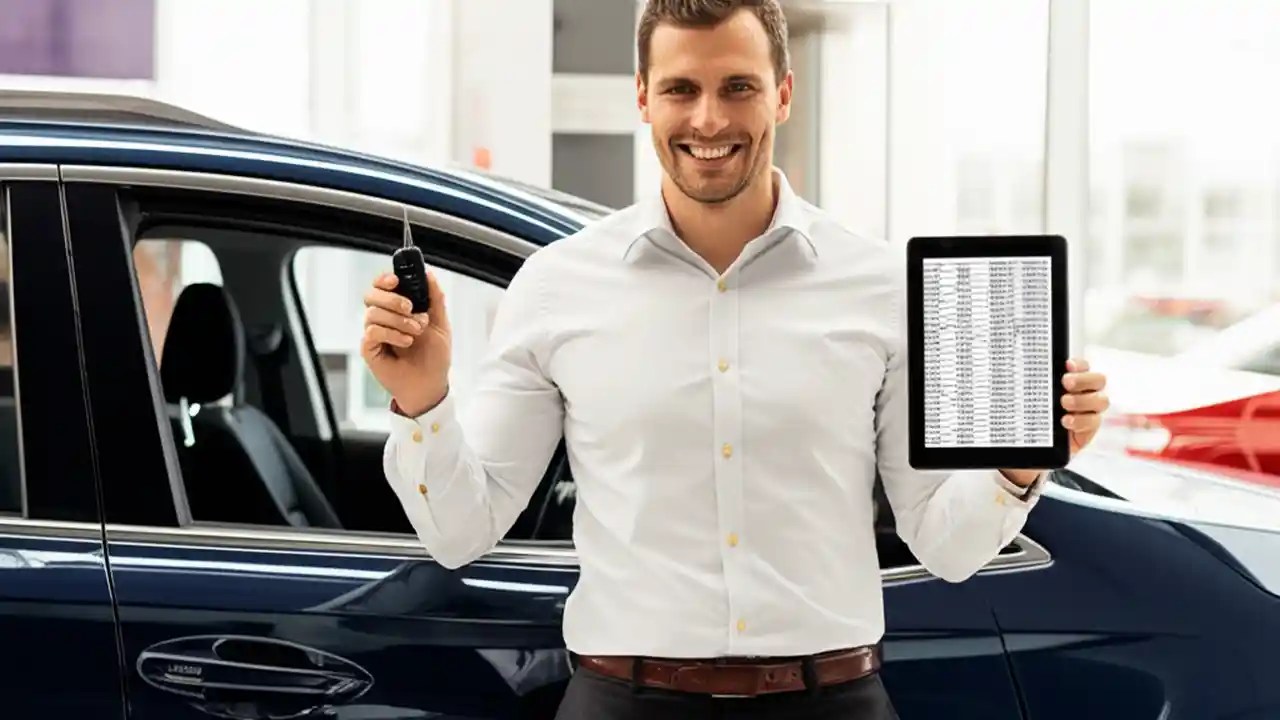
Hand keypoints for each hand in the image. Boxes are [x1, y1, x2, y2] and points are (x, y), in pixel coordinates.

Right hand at [360, 270, 450, 415]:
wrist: (431, 384)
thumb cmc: (434, 357)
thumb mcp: (441, 323)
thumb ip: (435, 298)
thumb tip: (429, 274)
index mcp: (397, 309)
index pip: (382, 286)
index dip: (384, 279)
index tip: (396, 280)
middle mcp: (383, 319)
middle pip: (371, 295)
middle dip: (391, 299)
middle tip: (409, 308)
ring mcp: (375, 334)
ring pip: (372, 314)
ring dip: (397, 320)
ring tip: (415, 332)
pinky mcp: (370, 349)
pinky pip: (372, 333)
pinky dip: (391, 334)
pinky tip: (406, 342)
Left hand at [1000, 357, 1109, 486]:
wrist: (1025, 446)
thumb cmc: (1026, 417)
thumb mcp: (1026, 399)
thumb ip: (1030, 384)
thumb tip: (1013, 364)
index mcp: (1069, 382)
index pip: (1082, 367)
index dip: (1079, 364)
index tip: (1067, 365)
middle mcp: (1082, 394)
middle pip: (1098, 381)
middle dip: (1084, 379)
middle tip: (1066, 383)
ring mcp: (1086, 412)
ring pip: (1100, 401)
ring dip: (1083, 400)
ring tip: (1064, 403)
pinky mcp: (1087, 431)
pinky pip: (1093, 422)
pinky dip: (1081, 420)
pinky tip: (1066, 421)